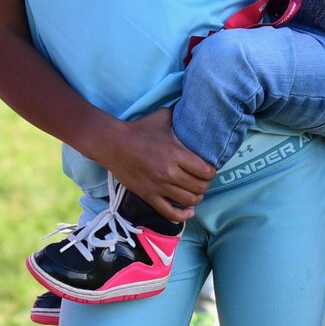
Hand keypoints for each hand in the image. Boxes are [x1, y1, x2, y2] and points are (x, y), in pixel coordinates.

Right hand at [96, 108, 213, 222]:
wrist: (112, 144)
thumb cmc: (139, 129)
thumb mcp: (163, 117)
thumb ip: (181, 115)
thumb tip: (196, 110)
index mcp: (175, 153)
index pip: (205, 171)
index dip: (212, 172)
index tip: (209, 169)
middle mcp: (168, 173)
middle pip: (199, 187)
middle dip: (205, 185)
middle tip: (203, 180)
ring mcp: (158, 187)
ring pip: (188, 201)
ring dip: (196, 198)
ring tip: (196, 192)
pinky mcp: (148, 196)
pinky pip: (169, 213)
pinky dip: (182, 216)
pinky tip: (189, 211)